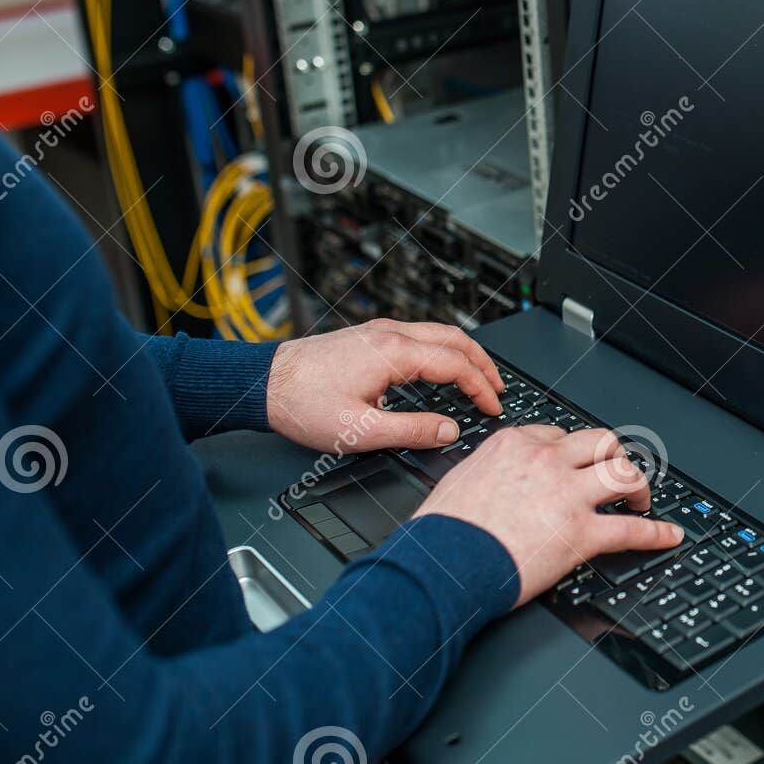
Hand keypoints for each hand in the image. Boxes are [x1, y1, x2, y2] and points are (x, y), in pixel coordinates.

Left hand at [266, 319, 503, 453]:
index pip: (456, 365)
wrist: (264, 383)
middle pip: (456, 339)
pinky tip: (443, 367)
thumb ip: (412, 431)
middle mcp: (391, 334)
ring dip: (465, 354)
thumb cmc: (303, 404)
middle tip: (499, 389)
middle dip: (484, 364)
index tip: (492, 408)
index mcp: (394, 353)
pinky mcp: (370, 335)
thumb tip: (449, 431)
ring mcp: (380, 331)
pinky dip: (444, 350)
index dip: (481, 388)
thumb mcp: (361, 430)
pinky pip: (422, 335)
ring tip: (479, 377)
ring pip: (440, 333)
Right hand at [415, 425, 683, 605]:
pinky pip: (631, 529)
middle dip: (615, 457)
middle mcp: (546, 461)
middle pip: (601, 441)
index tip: (576, 465)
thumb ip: (488, 471)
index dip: (572, 452)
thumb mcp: (460, 480)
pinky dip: (657, 533)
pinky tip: (670, 536)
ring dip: (639, 486)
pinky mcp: (580, 534)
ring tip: (641, 500)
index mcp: (514, 445)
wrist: (439, 564)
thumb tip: (496, 478)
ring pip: (624, 472)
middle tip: (617, 476)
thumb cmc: (441, 532)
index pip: (557, 434)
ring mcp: (567, 495)